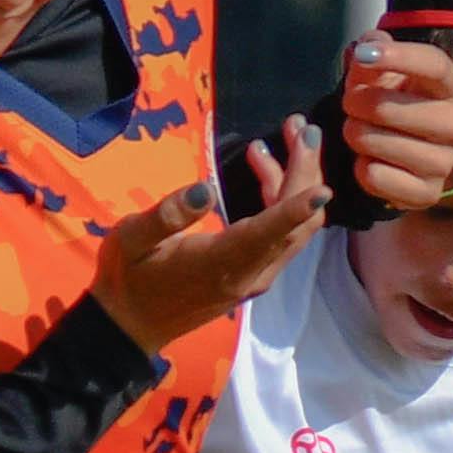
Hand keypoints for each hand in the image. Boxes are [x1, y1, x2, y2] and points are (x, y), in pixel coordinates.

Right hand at [91, 121, 328, 350]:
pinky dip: (286, 200)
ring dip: (299, 182)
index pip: (268, 234)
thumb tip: (205, 190)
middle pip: (297, 226)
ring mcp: (257, 276)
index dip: (296, 210)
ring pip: (297, 230)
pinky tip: (263, 168)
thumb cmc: (129, 277)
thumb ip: (167, 215)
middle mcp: (250, 273)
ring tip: (288, 137)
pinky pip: (285, 236)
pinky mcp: (255, 274)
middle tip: (302, 127)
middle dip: (305, 172)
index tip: (322, 187)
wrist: (133, 325)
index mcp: (220, 263)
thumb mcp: (132, 240)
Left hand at [337, 35, 452, 208]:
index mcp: (452, 87)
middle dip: (359, 103)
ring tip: (356, 132)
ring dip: (357, 136)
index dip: (397, 57)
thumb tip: (369, 45)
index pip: (434, 64)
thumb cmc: (390, 102)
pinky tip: (368, 162)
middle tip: (349, 103)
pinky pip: (378, 178)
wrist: (394, 153)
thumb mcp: (381, 70)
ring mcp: (445, 163)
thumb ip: (374, 49)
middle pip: (394, 108)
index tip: (362, 56)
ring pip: (382, 144)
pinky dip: (362, 169)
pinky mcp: (427, 194)